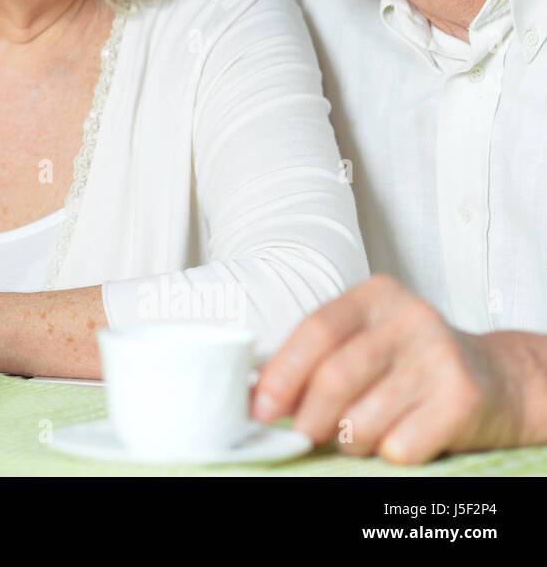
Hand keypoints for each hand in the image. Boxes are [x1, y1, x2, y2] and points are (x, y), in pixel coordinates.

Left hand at [251, 274, 545, 463]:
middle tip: (303, 435)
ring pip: (364, 418)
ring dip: (347, 439)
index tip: (261, 408)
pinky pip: (400, 445)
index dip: (281, 374)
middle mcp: (410, 318)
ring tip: (355, 433)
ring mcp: (440, 357)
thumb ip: (313, 358)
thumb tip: (254, 395)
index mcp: (375, 296)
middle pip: (336, 376)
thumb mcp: (363, 340)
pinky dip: (385, 452)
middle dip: (307, 416)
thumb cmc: (407, 363)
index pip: (315, 330)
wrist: (495, 379)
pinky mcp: (462, 399)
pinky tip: (396, 437)